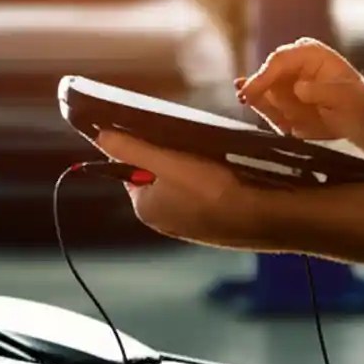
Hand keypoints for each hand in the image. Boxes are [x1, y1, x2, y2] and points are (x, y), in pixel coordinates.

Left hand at [93, 130, 269, 249]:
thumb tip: (99, 136)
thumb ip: (132, 149)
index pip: (132, 171)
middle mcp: (162, 222)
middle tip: (192, 147)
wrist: (264, 218)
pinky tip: (227, 176)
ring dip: (194, 171)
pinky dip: (212, 185)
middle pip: (158, 178)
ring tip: (213, 159)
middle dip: (173, 160)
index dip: (145, 150)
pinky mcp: (214, 227)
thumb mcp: (167, 162)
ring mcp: (189, 227)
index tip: (165, 137)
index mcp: (145, 208)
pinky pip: (205, 198)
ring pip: (184, 187)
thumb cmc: (210, 189)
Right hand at [236, 37, 363, 140]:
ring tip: (304, 120)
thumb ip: (321, 91)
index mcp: (308, 53)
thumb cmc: (355, 102)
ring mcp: (284, 82)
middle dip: (268, 100)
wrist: (357, 118)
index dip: (261, 77)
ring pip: (265, 100)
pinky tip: (301, 124)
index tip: (249, 93)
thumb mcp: (344, 96)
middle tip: (278, 114)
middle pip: (265, 80)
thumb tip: (299, 89)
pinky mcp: (280, 100)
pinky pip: (270, 112)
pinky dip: (281, 121)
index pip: (277, 60)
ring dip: (279, 114)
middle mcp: (291, 64)